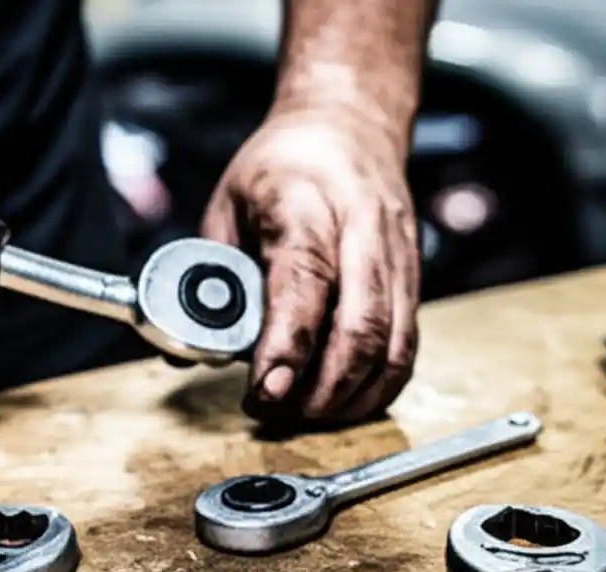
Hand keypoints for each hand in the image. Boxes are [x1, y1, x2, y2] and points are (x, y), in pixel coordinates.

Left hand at [201, 111, 420, 422]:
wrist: (349, 122)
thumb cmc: (282, 164)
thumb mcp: (227, 204)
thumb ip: (211, 275)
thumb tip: (190, 348)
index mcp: (307, 206)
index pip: (305, 286)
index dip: (287, 348)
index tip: (264, 391)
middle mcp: (362, 231)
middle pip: (360, 329)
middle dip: (321, 390)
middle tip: (277, 412)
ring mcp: (397, 255)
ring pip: (393, 345)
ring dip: (352, 396)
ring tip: (308, 415)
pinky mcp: (415, 276)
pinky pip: (408, 344)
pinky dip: (380, 385)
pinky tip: (347, 400)